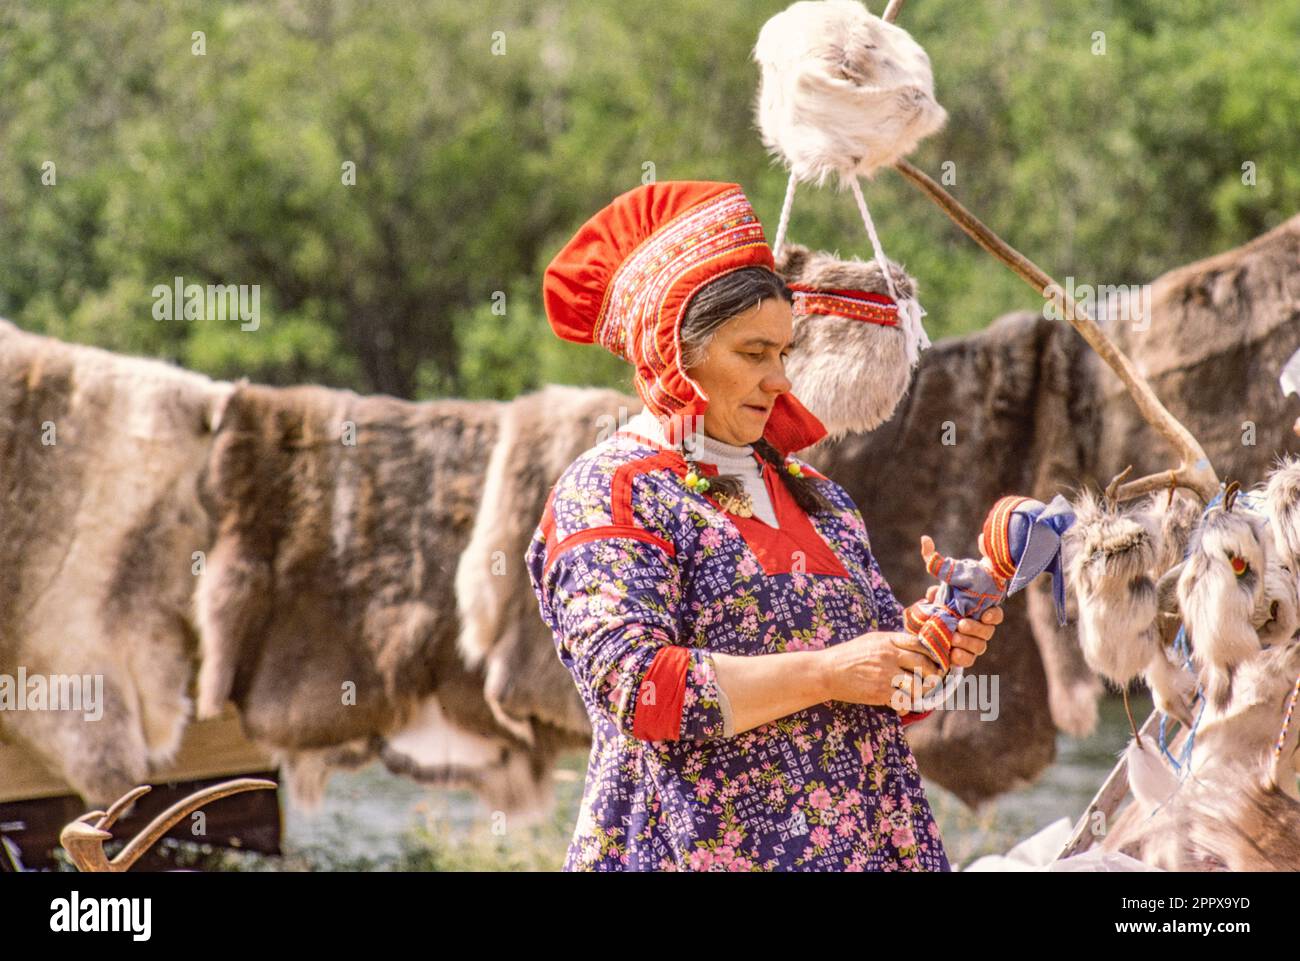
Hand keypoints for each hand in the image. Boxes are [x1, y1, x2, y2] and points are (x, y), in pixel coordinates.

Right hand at [818, 631, 946, 710]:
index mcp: (888, 641)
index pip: (920, 644)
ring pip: (917, 685)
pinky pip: (904, 701)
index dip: (932, 653)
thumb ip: (892, 642)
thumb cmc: (848, 655)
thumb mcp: (871, 640)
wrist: (827, 672)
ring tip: (916, 693)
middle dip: (932, 674)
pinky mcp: (880, 693)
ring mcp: (885, 675)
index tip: (936, 661)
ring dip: (920, 692)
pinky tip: (899, 703)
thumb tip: (915, 647)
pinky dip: (905, 705)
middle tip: (933, 680)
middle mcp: (889, 656)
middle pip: (923, 664)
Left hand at [912, 582, 1002, 668]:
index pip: (995, 614)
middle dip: (975, 628)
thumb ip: (937, 595)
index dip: (993, 615)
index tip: (984, 616)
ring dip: (966, 642)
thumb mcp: (938, 601)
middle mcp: (981, 630)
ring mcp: (975, 645)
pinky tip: (953, 653)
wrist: (929, 634)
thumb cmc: (940, 612)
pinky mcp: (966, 658)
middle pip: (988, 631)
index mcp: (980, 614)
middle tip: (961, 625)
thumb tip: (934, 592)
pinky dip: (961, 657)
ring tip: (953, 638)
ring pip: (980, 646)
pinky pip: (969, 660)